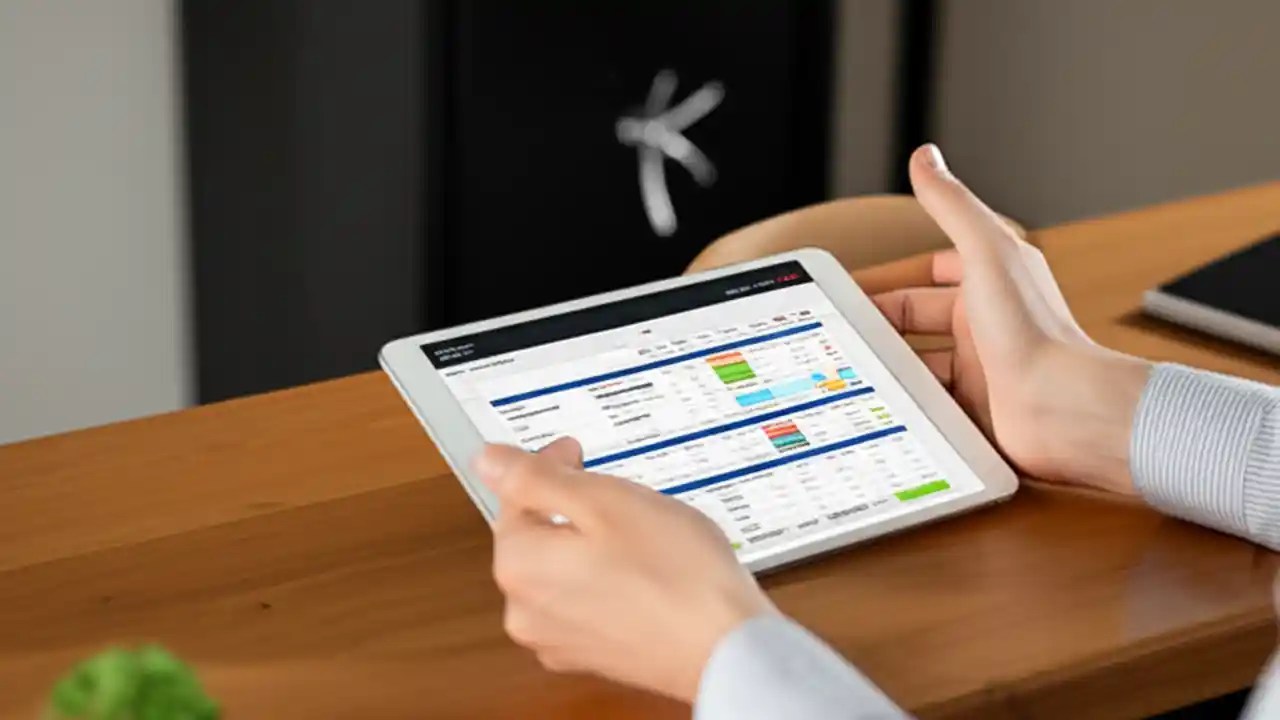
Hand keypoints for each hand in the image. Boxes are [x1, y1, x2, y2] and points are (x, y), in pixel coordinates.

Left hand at [473, 437, 774, 701]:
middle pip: (535, 536)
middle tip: (615, 491)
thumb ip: (536, 477)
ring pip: (561, 569)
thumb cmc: (675, 574)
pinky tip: (646, 572)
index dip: (549, 465)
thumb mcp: (603, 499)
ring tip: (639, 533)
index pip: (516, 496)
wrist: (727, 648)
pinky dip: (606, 579)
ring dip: (589, 544)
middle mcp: (525, 610)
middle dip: (568, 507)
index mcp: (518, 565)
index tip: (575, 453)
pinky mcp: (592, 654)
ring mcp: (558, 639)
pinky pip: (586, 601)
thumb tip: (489, 460)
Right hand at [871, 144, 1151, 493]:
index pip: (927, 274)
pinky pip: (930, 403)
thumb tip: (925, 158)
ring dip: (891, 366)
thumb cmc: (1034, 330)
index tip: (851, 290)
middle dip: (881, 326)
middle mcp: (985, 326)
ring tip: (855, 370)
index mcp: (989, 285)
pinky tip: (883, 404)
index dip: (889, 281)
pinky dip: (907, 402)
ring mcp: (980, 370)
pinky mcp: (975, 410)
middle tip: (842, 334)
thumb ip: (952, 205)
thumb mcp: (985, 252)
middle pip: (915, 321)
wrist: (1063, 409)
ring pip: (918, 364)